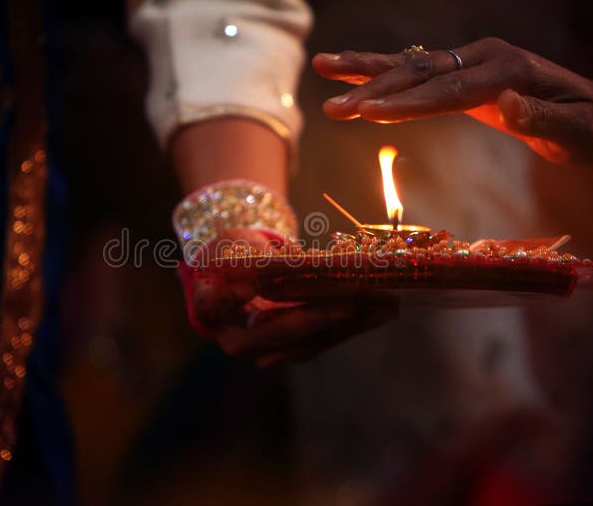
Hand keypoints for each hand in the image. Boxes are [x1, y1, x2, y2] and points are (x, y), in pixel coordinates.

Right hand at [181, 228, 398, 366]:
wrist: (237, 274)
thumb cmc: (233, 253)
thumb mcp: (238, 243)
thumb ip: (257, 255)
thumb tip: (296, 263)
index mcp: (209, 307)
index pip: (215, 305)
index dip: (230, 299)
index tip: (248, 286)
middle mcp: (234, 337)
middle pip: (271, 331)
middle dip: (313, 317)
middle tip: (348, 303)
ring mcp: (265, 349)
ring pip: (305, 343)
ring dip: (347, 325)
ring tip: (382, 306)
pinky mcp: (292, 349)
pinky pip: (323, 341)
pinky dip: (354, 326)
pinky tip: (381, 311)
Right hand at [312, 37, 592, 164]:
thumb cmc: (590, 130)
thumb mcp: (577, 131)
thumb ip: (542, 118)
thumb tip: (507, 104)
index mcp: (509, 69)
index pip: (450, 89)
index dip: (409, 103)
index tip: (369, 114)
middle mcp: (484, 57)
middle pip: (420, 73)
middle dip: (374, 90)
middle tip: (333, 110)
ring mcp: (470, 61)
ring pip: (410, 63)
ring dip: (365, 70)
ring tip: (323, 66)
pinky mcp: (461, 73)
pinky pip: (416, 71)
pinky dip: (381, 71)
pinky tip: (351, 73)